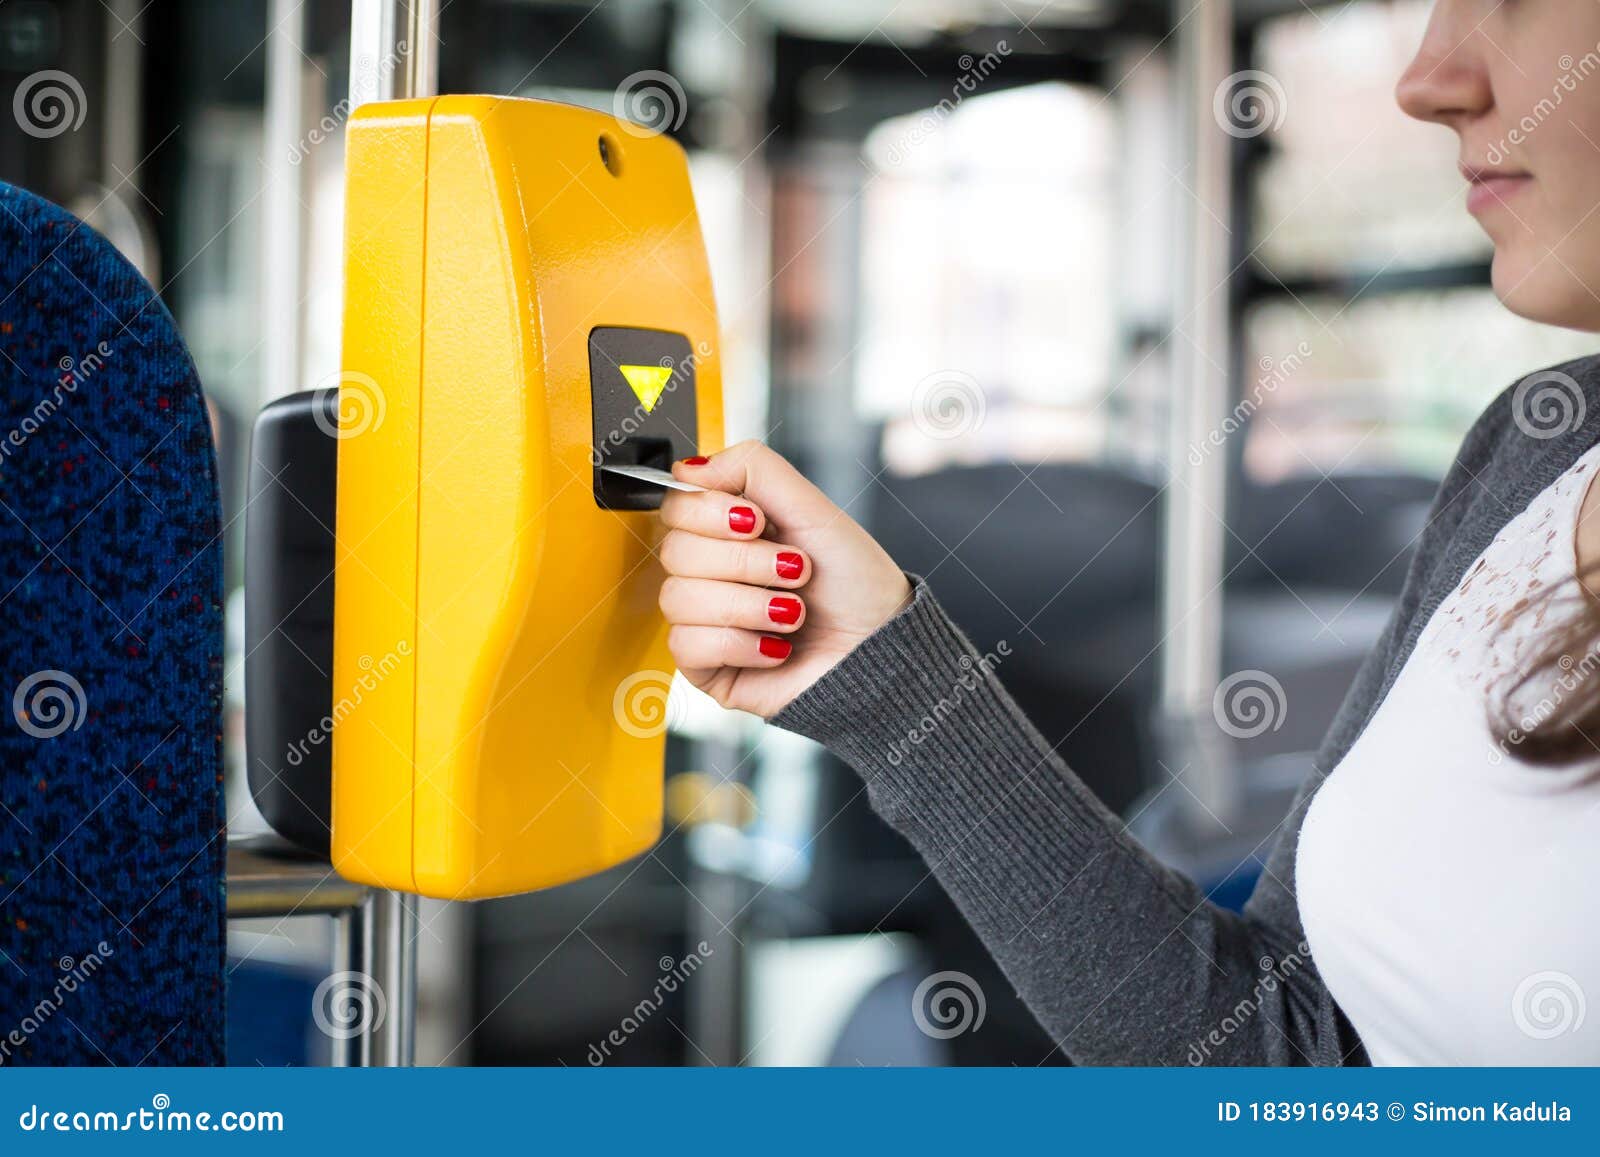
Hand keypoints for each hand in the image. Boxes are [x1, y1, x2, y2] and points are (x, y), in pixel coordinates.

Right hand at [657, 440, 911, 718]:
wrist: (881, 649)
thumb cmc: (858, 586)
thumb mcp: (812, 509)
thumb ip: (752, 468)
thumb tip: (691, 468)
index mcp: (729, 531)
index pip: (676, 506)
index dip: (707, 511)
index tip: (756, 522)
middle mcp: (712, 572)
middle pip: (674, 550)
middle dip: (744, 561)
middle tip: (795, 571)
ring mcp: (706, 620)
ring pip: (678, 598)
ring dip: (747, 605)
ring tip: (793, 614)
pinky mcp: (706, 667)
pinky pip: (687, 645)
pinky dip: (739, 644)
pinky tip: (775, 647)